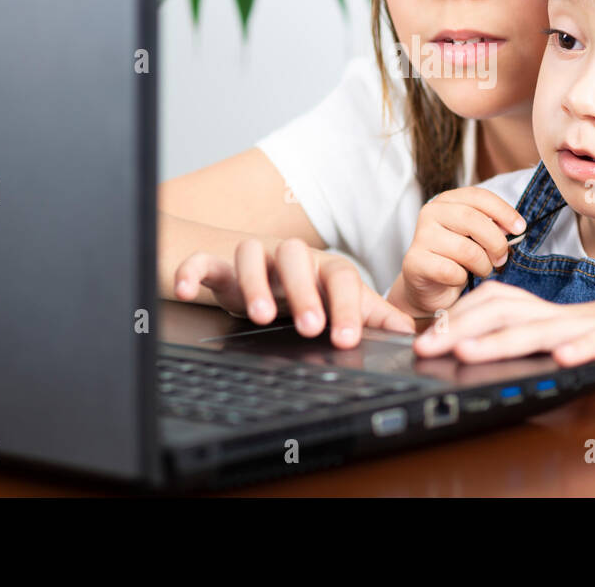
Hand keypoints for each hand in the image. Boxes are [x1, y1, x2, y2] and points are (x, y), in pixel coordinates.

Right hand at [172, 237, 415, 346]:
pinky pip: (204, 260)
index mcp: (323, 266)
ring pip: (251, 255)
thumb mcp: (340, 301)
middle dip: (303, 293)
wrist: (267, 268)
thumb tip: (410, 333)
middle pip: (297, 260)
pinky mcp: (220, 265)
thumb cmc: (310, 288)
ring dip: (254, 283)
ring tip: (260, 315)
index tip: (347, 339)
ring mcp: (255, 257)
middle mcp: (290, 257)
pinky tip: (184, 288)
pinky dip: (193, 270)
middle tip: (311, 327)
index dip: (346, 307)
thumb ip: (372, 316)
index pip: (340, 279)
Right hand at [396, 187, 525, 315]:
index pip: (479, 196)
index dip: (503, 211)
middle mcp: (430, 212)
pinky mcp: (414, 261)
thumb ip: (493, 227)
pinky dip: (461, 278)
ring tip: (482, 270)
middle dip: (496, 242)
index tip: (520, 228)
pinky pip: (450, 271)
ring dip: (482, 265)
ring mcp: (420, 236)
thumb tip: (516, 227)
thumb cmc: (458, 258)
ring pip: (465, 249)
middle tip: (502, 258)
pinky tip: (459, 278)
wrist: (429, 287)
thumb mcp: (477, 237)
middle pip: (472, 220)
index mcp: (447, 200)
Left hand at [413, 280, 594, 377]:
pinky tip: (562, 357)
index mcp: (566, 316)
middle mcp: (577, 316)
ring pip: (548, 329)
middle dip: (465, 330)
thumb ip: (570, 337)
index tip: (431, 335)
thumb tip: (541, 350)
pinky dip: (583, 348)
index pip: (504, 307)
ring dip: (506, 340)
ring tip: (469, 350)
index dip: (465, 318)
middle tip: (426, 346)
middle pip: (512, 315)